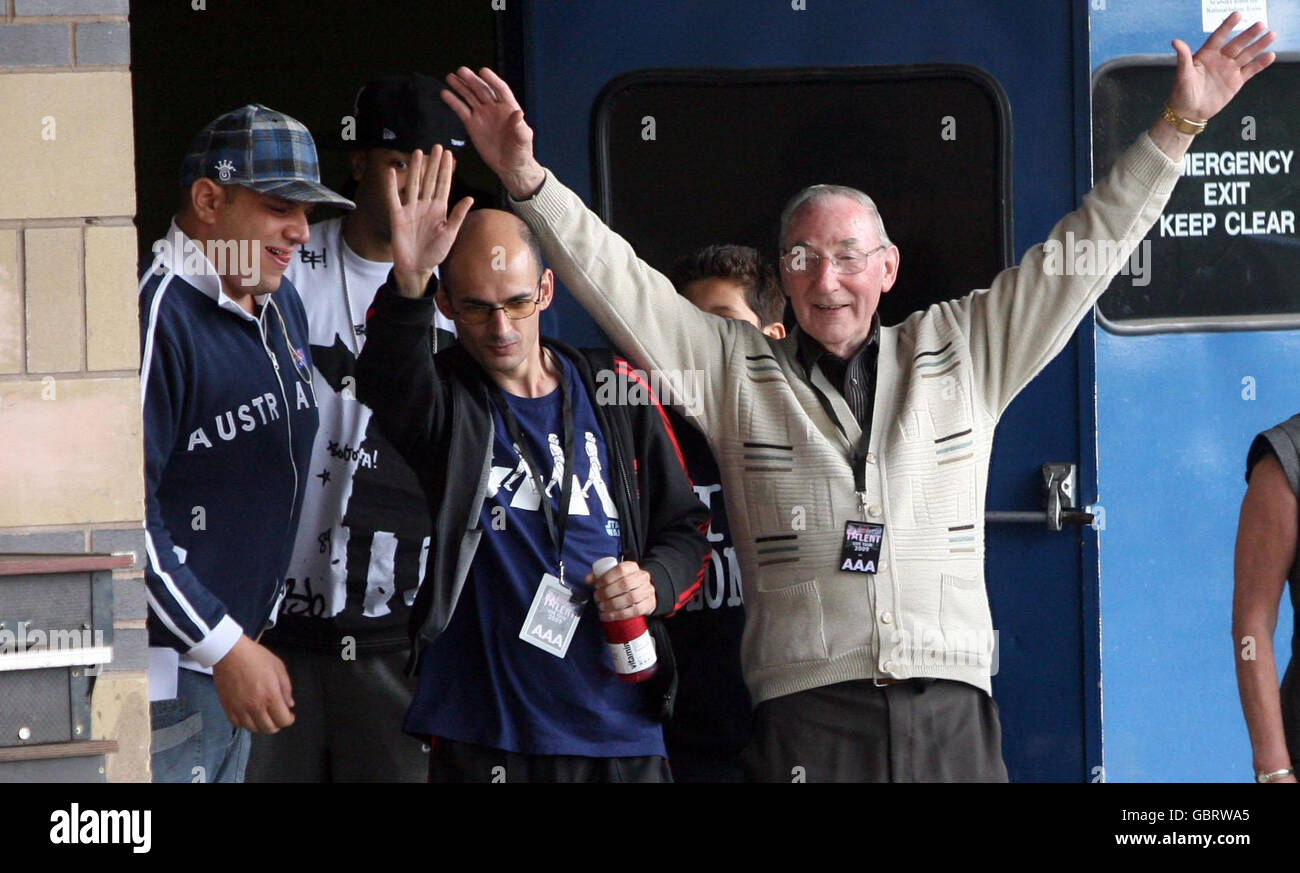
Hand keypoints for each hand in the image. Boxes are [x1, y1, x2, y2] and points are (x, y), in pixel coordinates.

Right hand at [211, 635, 294, 732]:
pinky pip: (237, 724)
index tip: (289, 715)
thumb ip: (286, 689)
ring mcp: (240, 709)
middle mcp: (255, 706)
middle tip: (277, 717)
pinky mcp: (228, 707)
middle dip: (277, 724)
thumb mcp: (279, 668)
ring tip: (264, 715)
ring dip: (261, 725)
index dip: (289, 719)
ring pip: (253, 729)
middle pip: (269, 729)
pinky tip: (249, 714)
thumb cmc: (255, 657)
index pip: (283, 720)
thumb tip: (289, 704)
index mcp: (271, 696)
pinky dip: (245, 723)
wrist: (230, 653)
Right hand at [387, 144, 473, 297]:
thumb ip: (458, 216)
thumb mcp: (450, 235)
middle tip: (436, 146)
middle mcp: (425, 206)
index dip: (446, 169)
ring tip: (417, 152)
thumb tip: (470, 198)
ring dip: (415, 168)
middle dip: (433, 163)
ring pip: (413, 184)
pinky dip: (391, 185)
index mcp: (439, 209)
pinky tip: (391, 172)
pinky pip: (394, 198)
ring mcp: (411, 209)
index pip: (443, 185)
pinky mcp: (397, 216)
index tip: (448, 154)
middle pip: (429, 180)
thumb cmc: (435, 253)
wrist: (417, 267)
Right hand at [442, 67, 545, 199]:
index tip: (483, 71)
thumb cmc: (521, 151)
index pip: (500, 89)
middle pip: (482, 90)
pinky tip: (445, 93)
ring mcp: (482, 115)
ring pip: (470, 97)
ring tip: (450, 77)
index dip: (492, 80)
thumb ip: (520, 126)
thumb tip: (519, 113)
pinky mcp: (472, 125)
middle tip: (461, 71)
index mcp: (509, 108)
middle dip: (472, 80)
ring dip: (460, 87)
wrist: (510, 165)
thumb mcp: (523, 139)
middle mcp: (494, 108)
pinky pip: (462, 110)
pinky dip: (453, 102)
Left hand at [586, 561, 656, 620]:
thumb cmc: (625, 584)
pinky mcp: (649, 604)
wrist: (643, 593)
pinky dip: (619, 614)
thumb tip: (588, 580)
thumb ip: (599, 576)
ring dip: (612, 604)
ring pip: (630, 598)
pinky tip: (608, 616)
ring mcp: (648, 591)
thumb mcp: (614, 576)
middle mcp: (642, 577)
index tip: (597, 586)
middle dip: (607, 593)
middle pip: (625, 584)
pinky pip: (635, 611)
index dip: (606, 578)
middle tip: (597, 598)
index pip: (620, 569)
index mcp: (633, 567)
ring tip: (601, 607)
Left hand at [1168, 12, 1275, 121]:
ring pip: (1247, 55)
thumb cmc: (1182, 92)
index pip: (1218, 37)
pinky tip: (1271, 55)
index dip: (1227, 26)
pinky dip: (1260, 63)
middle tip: (1260, 24)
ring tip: (1271, 35)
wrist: (1189, 112)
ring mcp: (1229, 70)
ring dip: (1258, 45)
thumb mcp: (1182, 75)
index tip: (1237, 14)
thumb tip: (1175, 41)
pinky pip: (1251, 70)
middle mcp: (1220, 59)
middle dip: (1248, 34)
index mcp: (1206, 55)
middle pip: (1237, 44)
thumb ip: (1183, 57)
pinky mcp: (1236, 81)